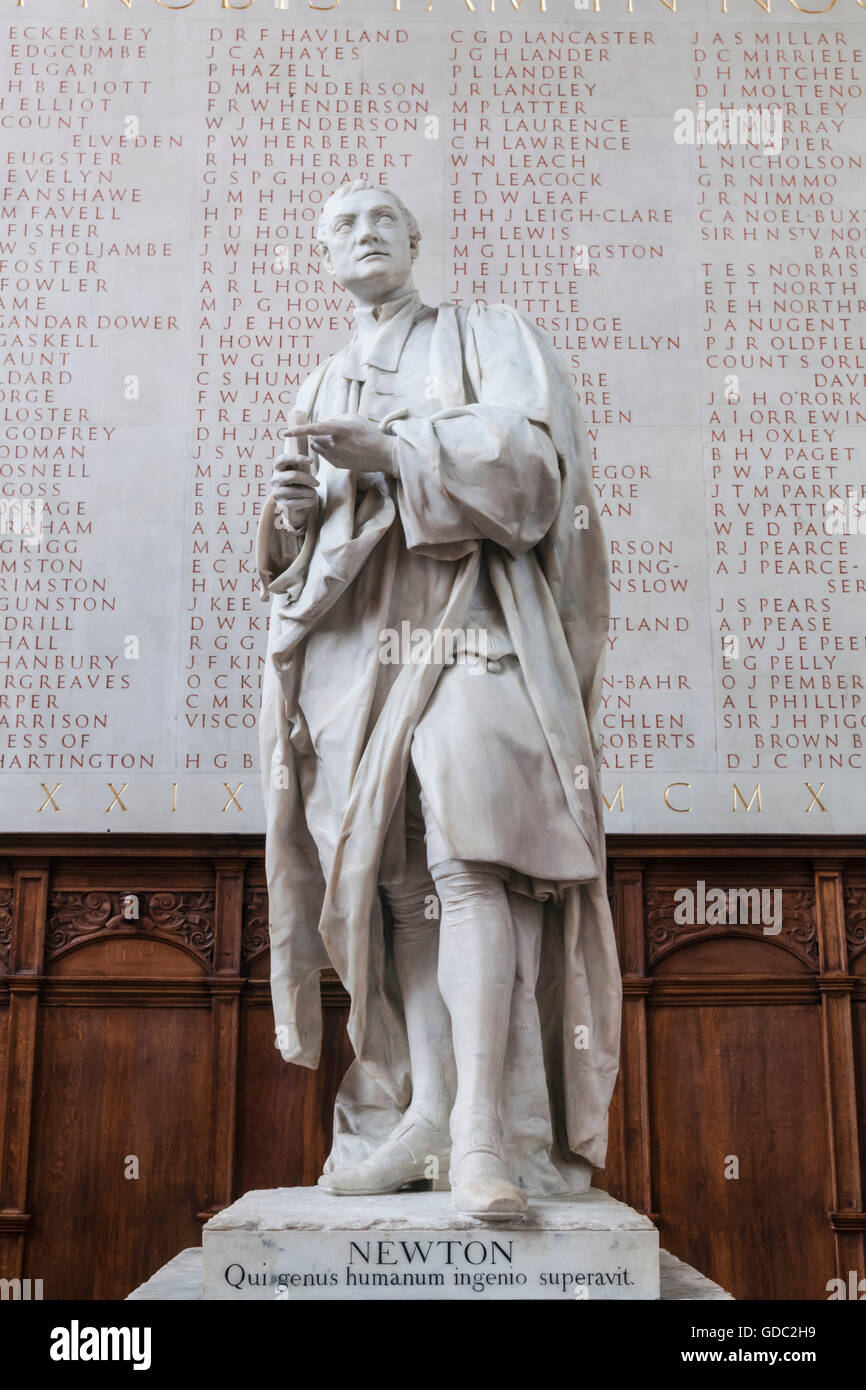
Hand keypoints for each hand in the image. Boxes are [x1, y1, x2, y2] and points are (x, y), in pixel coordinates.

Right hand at [271, 443, 319, 529]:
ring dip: (309, 492)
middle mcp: (274, 478)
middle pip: (292, 476)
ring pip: (296, 491)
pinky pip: (298, 503)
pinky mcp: (281, 504)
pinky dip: (308, 501)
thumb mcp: (301, 468)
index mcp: (278, 466)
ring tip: (313, 492)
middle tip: (317, 483)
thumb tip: (312, 440)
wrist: (296, 501)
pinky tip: (311, 500)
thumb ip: (303, 459)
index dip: (297, 458)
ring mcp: (276, 492)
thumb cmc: (300, 480)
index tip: (311, 460)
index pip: (283, 458)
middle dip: (308, 479)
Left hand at [281, 415, 397, 476]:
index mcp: (340, 430)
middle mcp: (335, 444)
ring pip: (317, 446)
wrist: (382, 454)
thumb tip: (318, 422)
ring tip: (337, 440)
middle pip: (314, 437)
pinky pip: (324, 455)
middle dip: (316, 433)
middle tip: (331, 431)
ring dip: (321, 442)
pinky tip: (342, 449)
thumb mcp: (353, 418)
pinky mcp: (337, 465)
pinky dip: (328, 450)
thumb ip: (333, 418)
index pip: (314, 429)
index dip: (298, 430)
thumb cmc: (369, 433)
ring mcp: (335, 456)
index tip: (285, 432)